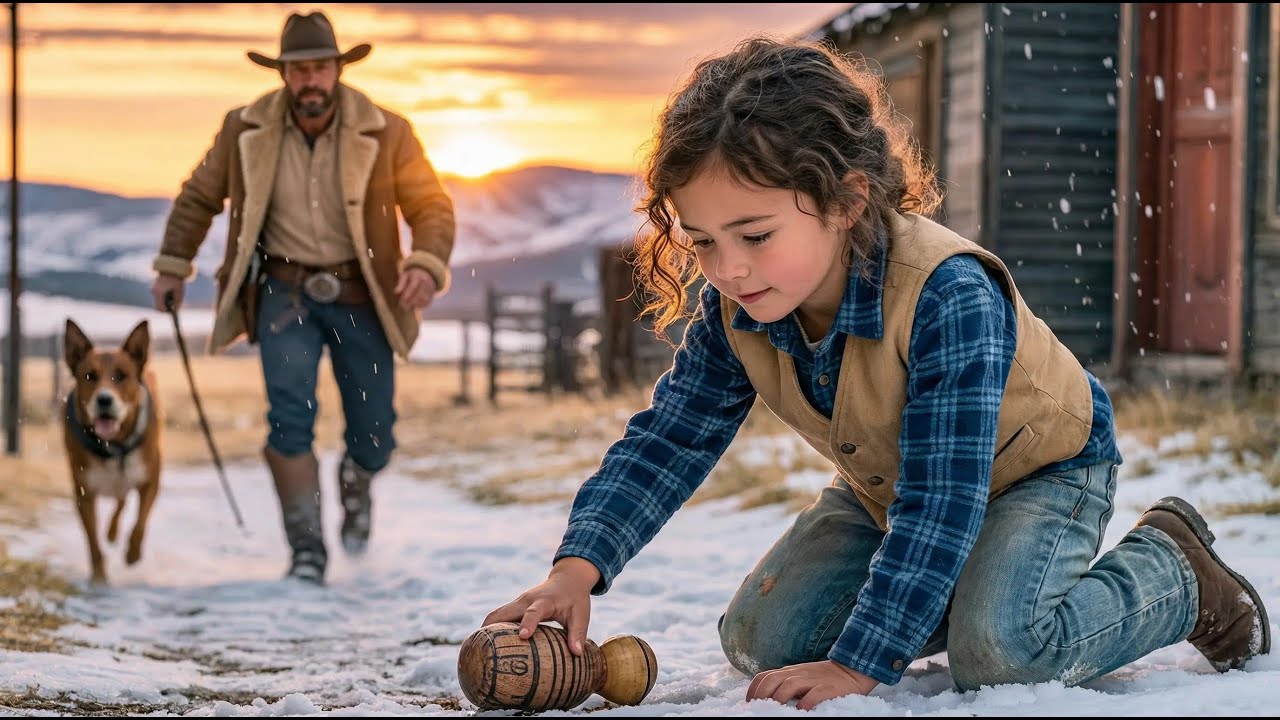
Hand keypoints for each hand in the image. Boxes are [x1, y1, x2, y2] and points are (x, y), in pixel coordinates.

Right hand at [152, 273, 185, 311]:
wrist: (171, 268)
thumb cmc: (177, 280)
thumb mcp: (180, 292)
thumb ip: (178, 302)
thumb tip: (176, 311)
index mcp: (159, 293)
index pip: (159, 308)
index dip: (166, 311)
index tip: (172, 312)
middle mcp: (154, 292)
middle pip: (157, 306)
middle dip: (165, 307)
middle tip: (173, 306)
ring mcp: (153, 289)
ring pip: (158, 301)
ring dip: (164, 301)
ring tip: (172, 295)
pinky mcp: (154, 287)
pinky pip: (158, 296)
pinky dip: (163, 297)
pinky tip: (170, 291)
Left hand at [395, 266, 436, 310]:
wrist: (426, 274)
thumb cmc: (412, 276)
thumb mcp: (405, 275)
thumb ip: (401, 283)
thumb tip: (396, 292)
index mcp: (418, 276)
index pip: (413, 287)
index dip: (407, 295)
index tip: (401, 301)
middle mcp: (426, 282)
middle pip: (419, 294)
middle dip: (411, 301)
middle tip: (403, 306)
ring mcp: (430, 289)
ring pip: (424, 299)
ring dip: (415, 305)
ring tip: (407, 308)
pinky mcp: (432, 295)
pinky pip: (427, 302)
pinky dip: (420, 306)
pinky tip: (413, 307)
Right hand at [482, 557, 600, 655]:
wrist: (568, 578)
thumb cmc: (575, 598)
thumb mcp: (581, 615)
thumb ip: (578, 633)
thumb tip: (577, 654)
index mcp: (544, 601)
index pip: (534, 611)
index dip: (528, 623)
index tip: (523, 636)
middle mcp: (526, 600)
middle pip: (503, 612)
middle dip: (491, 629)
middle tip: (481, 650)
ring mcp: (518, 603)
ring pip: (496, 614)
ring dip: (486, 630)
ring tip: (476, 651)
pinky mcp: (515, 607)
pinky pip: (498, 617)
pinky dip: (490, 629)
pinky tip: (484, 645)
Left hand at [746, 660, 878, 709]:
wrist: (849, 670)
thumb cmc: (820, 678)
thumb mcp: (798, 677)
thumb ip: (783, 684)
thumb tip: (763, 698)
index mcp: (788, 671)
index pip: (763, 677)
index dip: (753, 690)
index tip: (749, 704)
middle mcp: (796, 673)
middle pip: (772, 680)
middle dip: (762, 695)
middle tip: (759, 709)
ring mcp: (812, 680)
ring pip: (789, 685)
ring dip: (779, 698)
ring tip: (776, 711)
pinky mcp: (828, 687)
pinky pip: (815, 694)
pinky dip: (806, 702)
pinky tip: (801, 711)